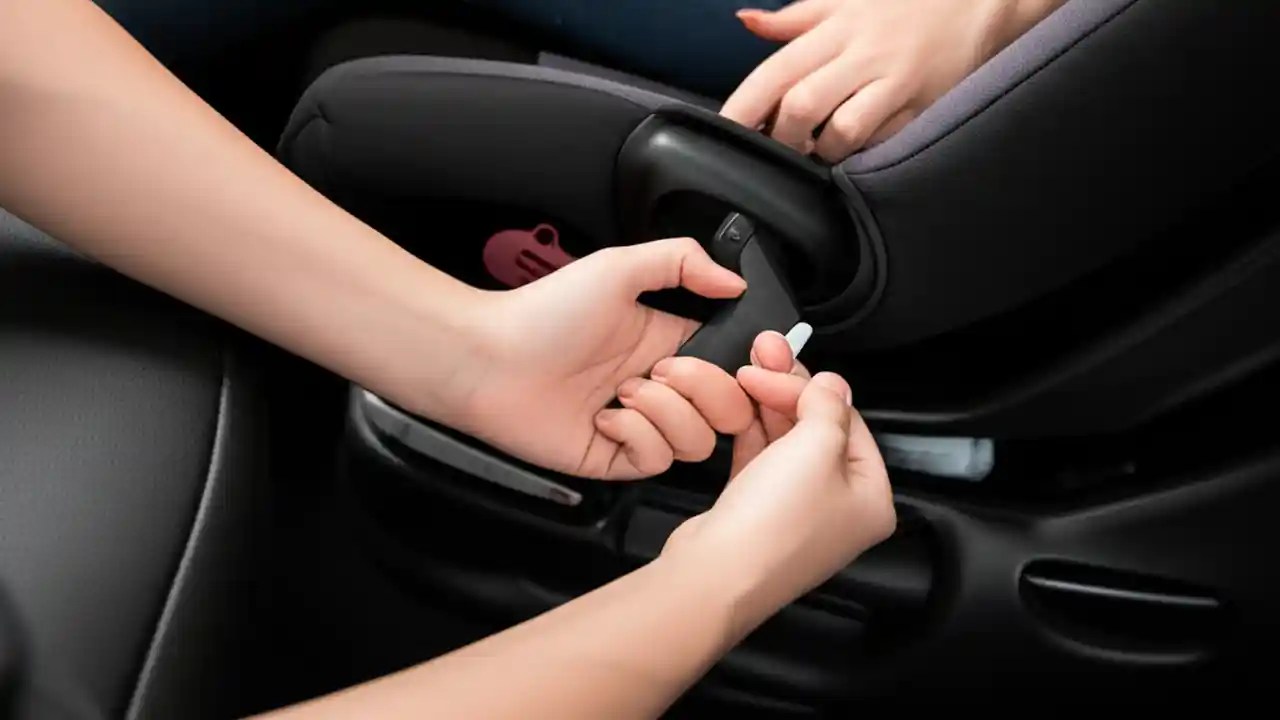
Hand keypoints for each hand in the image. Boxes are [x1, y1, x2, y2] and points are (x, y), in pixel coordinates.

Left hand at [438, 238, 760, 479]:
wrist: (488, 359)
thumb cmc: (542, 312)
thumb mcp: (618, 266)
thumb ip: (682, 261)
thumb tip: (734, 281)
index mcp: (664, 341)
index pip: (730, 363)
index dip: (742, 367)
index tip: (743, 357)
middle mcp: (656, 384)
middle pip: (727, 409)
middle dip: (705, 390)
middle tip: (662, 370)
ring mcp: (637, 423)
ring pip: (697, 440)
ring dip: (666, 413)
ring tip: (624, 391)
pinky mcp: (613, 456)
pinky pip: (655, 460)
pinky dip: (635, 436)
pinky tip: (604, 416)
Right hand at [664, 369, 894, 618]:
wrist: (716, 574)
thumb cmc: (775, 526)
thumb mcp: (816, 446)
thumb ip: (827, 406)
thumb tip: (831, 384)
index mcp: (871, 498)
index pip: (850, 422)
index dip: (814, 388)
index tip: (782, 362)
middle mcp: (838, 509)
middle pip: (818, 431)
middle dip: (787, 390)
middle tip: (762, 356)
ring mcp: (797, 513)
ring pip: (787, 444)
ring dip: (766, 406)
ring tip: (745, 372)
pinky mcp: (759, 515)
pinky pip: (761, 463)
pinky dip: (751, 434)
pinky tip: (738, 408)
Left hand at [722, 0, 1064, 161]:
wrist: (979, 4)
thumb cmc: (904, 7)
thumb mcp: (845, 1)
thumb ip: (794, 18)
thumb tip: (746, 21)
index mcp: (833, 25)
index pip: (775, 69)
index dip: (745, 104)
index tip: (727, 129)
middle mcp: (858, 51)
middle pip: (800, 102)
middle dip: (780, 133)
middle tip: (778, 144)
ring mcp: (889, 79)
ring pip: (837, 126)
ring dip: (819, 147)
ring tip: (816, 148)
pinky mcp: (915, 102)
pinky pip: (876, 135)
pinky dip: (857, 149)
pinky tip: (853, 147)